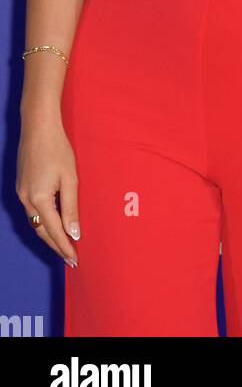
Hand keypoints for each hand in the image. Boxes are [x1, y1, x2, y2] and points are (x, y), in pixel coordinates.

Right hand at [16, 113, 79, 267]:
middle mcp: (26, 199)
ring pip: (35, 222)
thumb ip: (71, 207)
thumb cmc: (58, 149)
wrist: (38, 126)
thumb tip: (74, 233)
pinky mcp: (22, 186)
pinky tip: (52, 224)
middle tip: (71, 259)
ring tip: (64, 246)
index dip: (65, 247)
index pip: (54, 231)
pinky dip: (43, 222)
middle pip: (42, 231)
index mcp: (39, 199)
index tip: (75, 260)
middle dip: (56, 246)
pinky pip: (32, 211)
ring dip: (49, 235)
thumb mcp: (70, 178)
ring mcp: (21, 193)